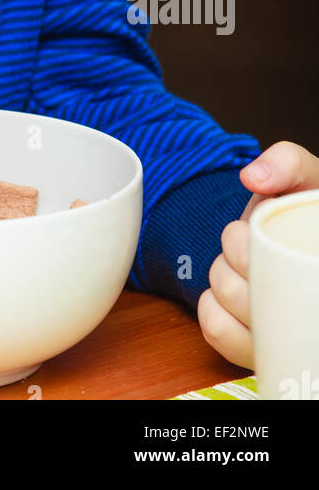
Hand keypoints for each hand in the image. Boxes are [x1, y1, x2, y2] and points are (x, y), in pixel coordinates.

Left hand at [197, 140, 318, 367]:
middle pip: (252, 293)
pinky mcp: (261, 355)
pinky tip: (226, 293)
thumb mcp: (306, 178)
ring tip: (243, 264)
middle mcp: (309, 315)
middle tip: (245, 240)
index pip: (278, 278)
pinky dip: (211, 306)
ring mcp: (291, 341)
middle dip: (236, 255)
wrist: (291, 233)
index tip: (250, 228)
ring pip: (233, 309)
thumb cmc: (303, 208)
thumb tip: (253, 177)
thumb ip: (287, 162)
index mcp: (316, 268)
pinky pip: (218, 334)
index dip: (248, 249)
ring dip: (223, 277)